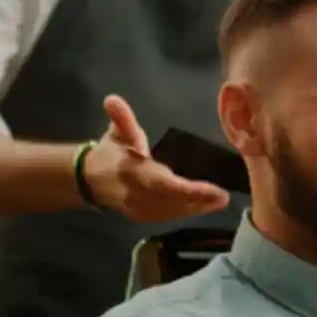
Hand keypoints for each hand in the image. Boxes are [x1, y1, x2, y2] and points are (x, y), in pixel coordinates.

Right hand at [82, 94, 229, 221]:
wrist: (92, 180)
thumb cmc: (112, 152)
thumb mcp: (116, 132)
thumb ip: (121, 118)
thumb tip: (111, 99)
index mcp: (131, 171)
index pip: (161, 183)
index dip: (187, 189)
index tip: (213, 190)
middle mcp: (135, 194)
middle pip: (171, 201)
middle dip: (199, 200)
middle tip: (224, 196)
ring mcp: (139, 209)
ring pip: (172, 211)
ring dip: (197, 208)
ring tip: (220, 200)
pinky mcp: (143, 217)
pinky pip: (169, 216)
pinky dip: (188, 211)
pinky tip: (206, 206)